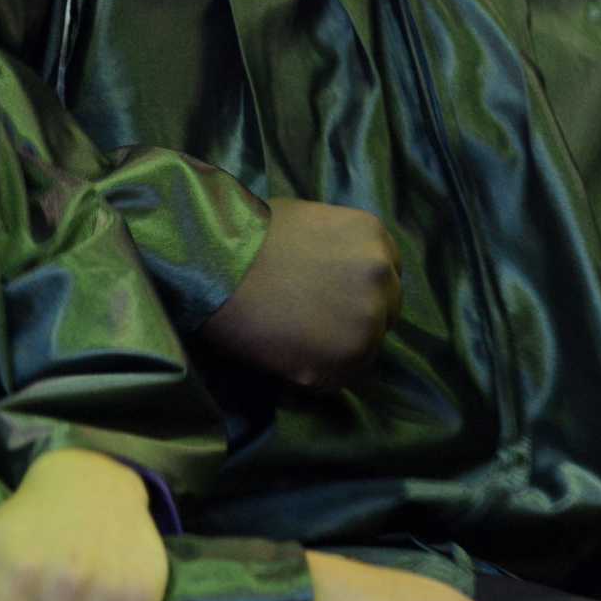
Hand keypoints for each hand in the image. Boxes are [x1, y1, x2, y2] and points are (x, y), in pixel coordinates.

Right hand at [200, 199, 401, 389]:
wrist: (214, 264)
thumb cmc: (248, 237)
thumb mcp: (310, 222)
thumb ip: (338, 249)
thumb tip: (337, 274)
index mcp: (375, 237)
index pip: (385, 275)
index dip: (356, 289)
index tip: (330, 296)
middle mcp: (382, 277)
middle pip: (384, 311)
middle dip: (353, 318)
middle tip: (312, 320)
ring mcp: (367, 321)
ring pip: (364, 349)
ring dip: (336, 349)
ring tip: (292, 339)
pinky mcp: (345, 360)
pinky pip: (337, 378)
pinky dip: (315, 374)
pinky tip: (285, 355)